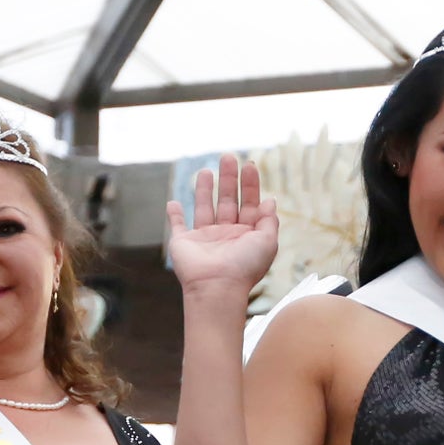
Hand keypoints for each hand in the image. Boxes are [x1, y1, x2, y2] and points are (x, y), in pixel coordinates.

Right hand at [166, 154, 278, 296]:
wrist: (217, 287)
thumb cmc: (244, 267)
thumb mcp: (267, 242)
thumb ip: (270, 220)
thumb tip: (270, 200)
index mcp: (246, 235)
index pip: (250, 204)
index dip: (250, 184)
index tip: (249, 165)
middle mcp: (225, 235)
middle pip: (228, 201)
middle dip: (228, 179)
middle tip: (228, 157)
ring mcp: (204, 239)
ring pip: (204, 208)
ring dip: (204, 190)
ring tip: (206, 171)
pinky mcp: (183, 243)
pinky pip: (176, 226)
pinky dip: (174, 216)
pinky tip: (173, 203)